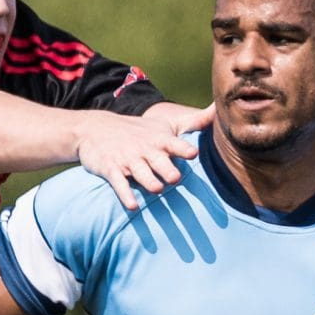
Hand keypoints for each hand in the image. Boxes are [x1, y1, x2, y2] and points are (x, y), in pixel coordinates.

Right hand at [76, 105, 212, 210]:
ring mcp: (128, 160)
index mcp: (160, 140)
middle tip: (175, 177)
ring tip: (158, 189)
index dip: (183, 149)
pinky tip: (133, 205)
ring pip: (141, 173)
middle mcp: (145, 150)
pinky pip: (119, 184)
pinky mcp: (111, 169)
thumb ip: (195, 121)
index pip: (174, 144)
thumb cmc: (139, 131)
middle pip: (159, 162)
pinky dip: (125, 195)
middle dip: (167, 170)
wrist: (96, 129)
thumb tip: (219, 108)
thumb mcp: (166, 124)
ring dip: (149, 182)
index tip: (193, 153)